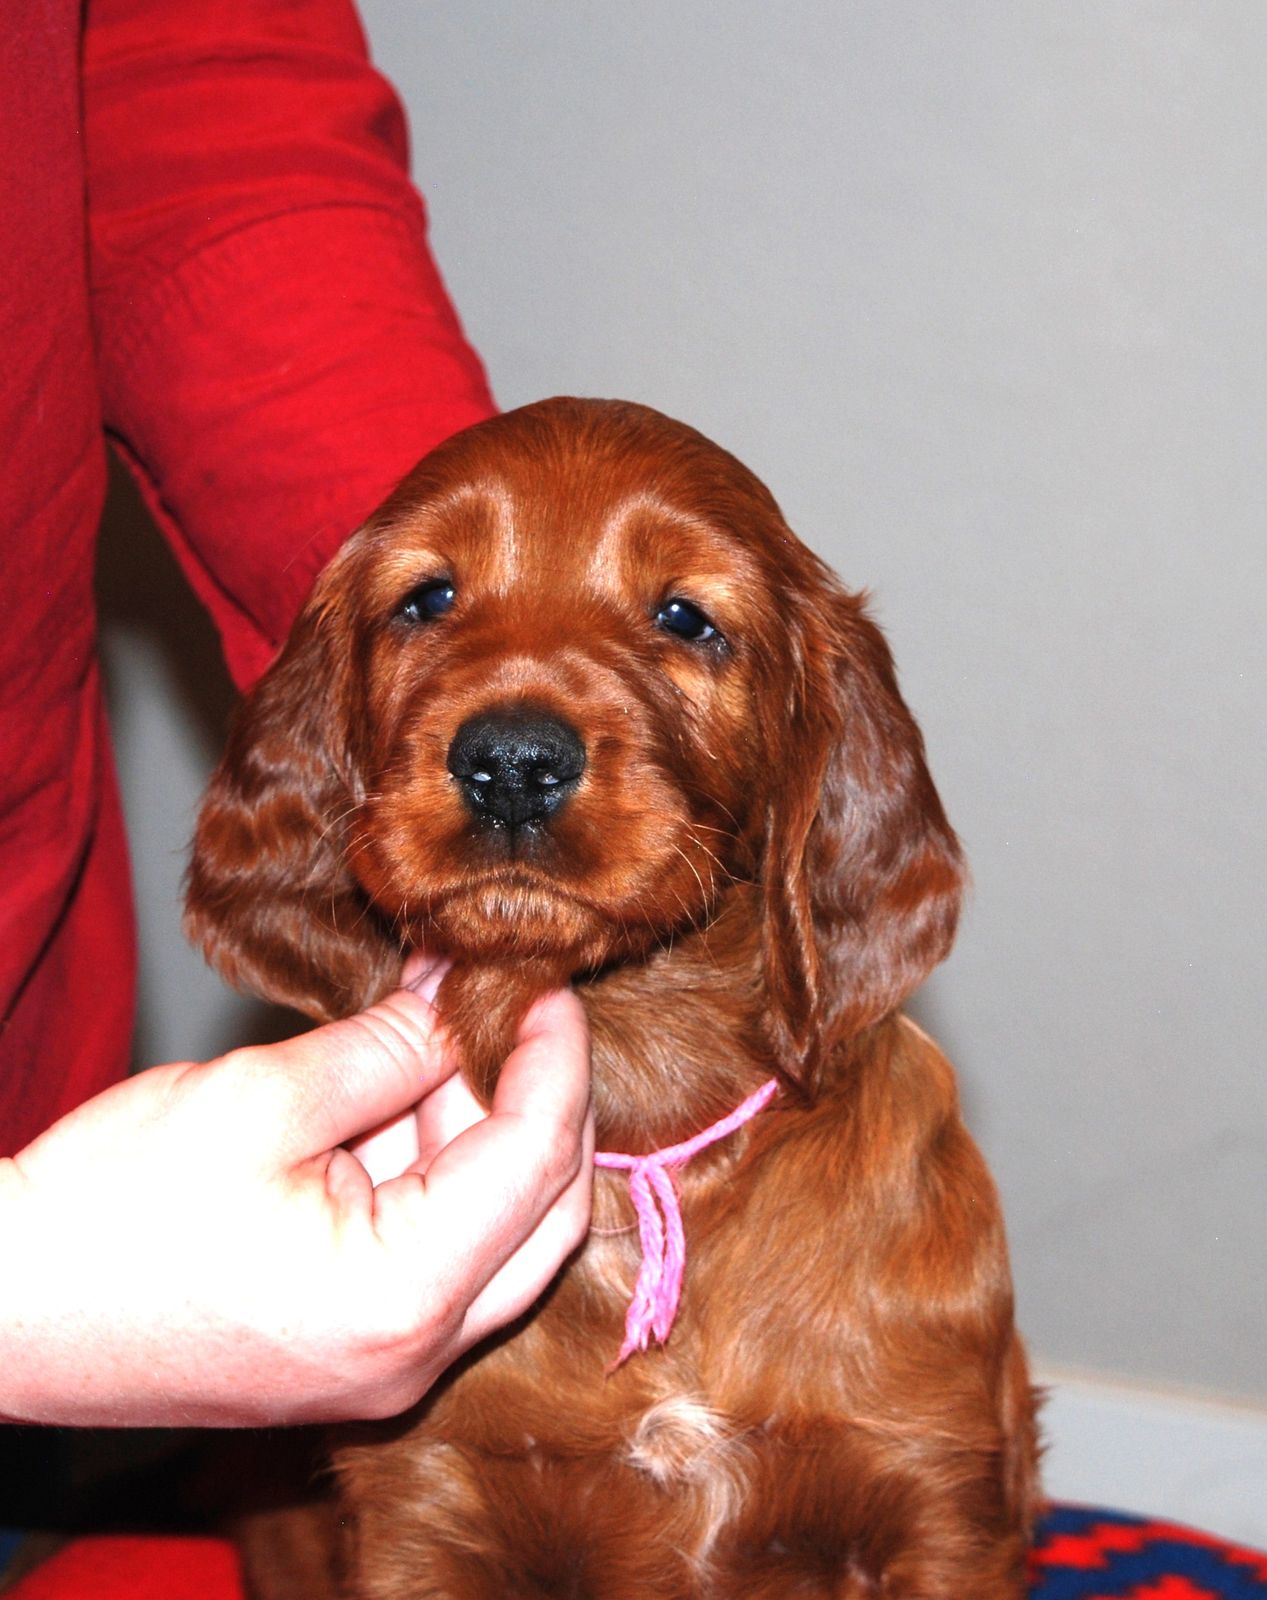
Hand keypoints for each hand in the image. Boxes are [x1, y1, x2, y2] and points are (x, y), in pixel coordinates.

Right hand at [0, 977, 592, 1426]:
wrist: (6, 1306)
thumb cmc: (108, 1211)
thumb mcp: (263, 1097)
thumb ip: (387, 1045)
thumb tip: (459, 994)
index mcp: (403, 1299)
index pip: (536, 1161)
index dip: (554, 1059)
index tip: (548, 986)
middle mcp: (415, 1353)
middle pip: (544, 1213)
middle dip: (537, 1098)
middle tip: (512, 1006)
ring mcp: (386, 1362)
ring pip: (495, 1229)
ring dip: (476, 1124)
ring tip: (436, 1025)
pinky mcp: (354, 1346)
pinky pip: (436, 1251)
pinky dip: (430, 1166)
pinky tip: (400, 1087)